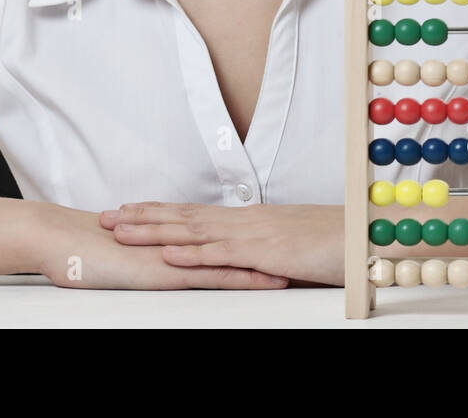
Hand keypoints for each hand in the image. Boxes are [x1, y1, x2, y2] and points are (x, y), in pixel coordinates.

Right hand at [30, 202, 289, 290]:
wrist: (57, 239)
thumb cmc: (83, 250)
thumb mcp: (125, 253)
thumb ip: (149, 254)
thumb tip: (163, 258)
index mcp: (176, 237)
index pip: (225, 236)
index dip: (259, 238)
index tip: (291, 240)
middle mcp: (183, 243)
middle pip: (239, 243)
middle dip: (276, 247)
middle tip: (313, 247)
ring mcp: (179, 256)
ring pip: (236, 257)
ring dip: (272, 261)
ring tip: (307, 263)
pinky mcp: (169, 273)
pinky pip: (215, 276)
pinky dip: (244, 278)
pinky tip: (268, 281)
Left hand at [98, 202, 343, 286]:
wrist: (363, 234)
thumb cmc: (332, 242)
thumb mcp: (288, 245)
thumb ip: (260, 250)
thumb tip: (244, 258)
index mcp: (248, 220)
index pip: (194, 212)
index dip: (159, 211)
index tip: (128, 208)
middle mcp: (243, 222)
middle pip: (183, 217)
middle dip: (141, 217)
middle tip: (104, 216)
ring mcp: (250, 235)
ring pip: (192, 231)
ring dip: (153, 231)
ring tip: (119, 231)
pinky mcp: (262, 252)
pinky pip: (220, 253)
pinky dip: (191, 252)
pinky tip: (166, 253)